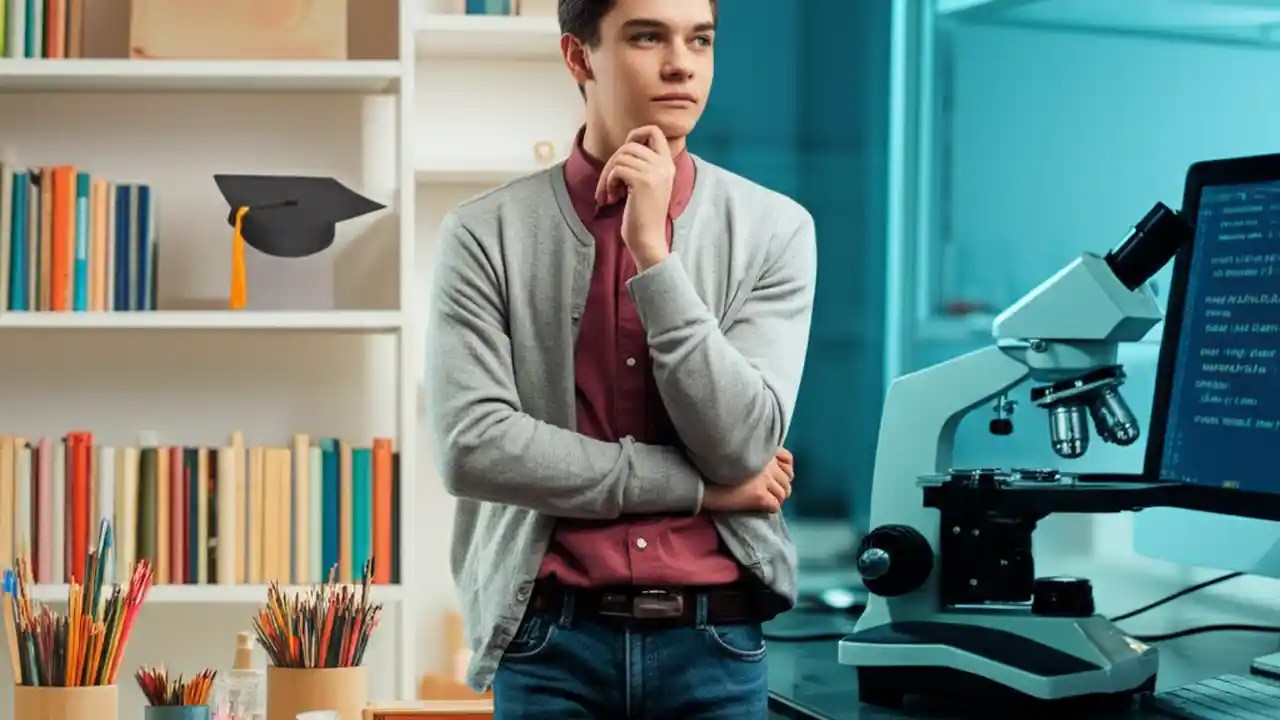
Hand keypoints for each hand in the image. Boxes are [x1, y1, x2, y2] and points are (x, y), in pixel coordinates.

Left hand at [595, 125, 674, 270]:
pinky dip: (608, 183)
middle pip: (630, 145)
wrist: (648, 241)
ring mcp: (655, 172)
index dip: (635, 134)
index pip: (655, 131)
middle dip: (612, 162)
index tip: (624, 155)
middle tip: (609, 184)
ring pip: (620, 157)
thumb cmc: (642, 216)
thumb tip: (623, 149)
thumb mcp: (648, 185)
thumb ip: (642, 165)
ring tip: (610, 194)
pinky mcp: (643, 182)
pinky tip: (612, 198)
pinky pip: (617, 169)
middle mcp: (664, 166)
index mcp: (668, 165)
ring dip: (608, 175)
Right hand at [702, 449, 795, 513]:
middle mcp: (767, 464)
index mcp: (762, 451)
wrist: (703, 480)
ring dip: (777, 498)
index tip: (777, 478)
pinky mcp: (759, 496)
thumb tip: (768, 466)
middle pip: (787, 480)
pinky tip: (762, 507)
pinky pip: (775, 505)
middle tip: (771, 493)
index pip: (788, 460)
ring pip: (783, 494)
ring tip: (766, 501)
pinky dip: (771, 508)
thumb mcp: (738, 453)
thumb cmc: (716, 466)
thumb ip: (755, 454)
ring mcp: (764, 480)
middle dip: (781, 488)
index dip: (786, 471)